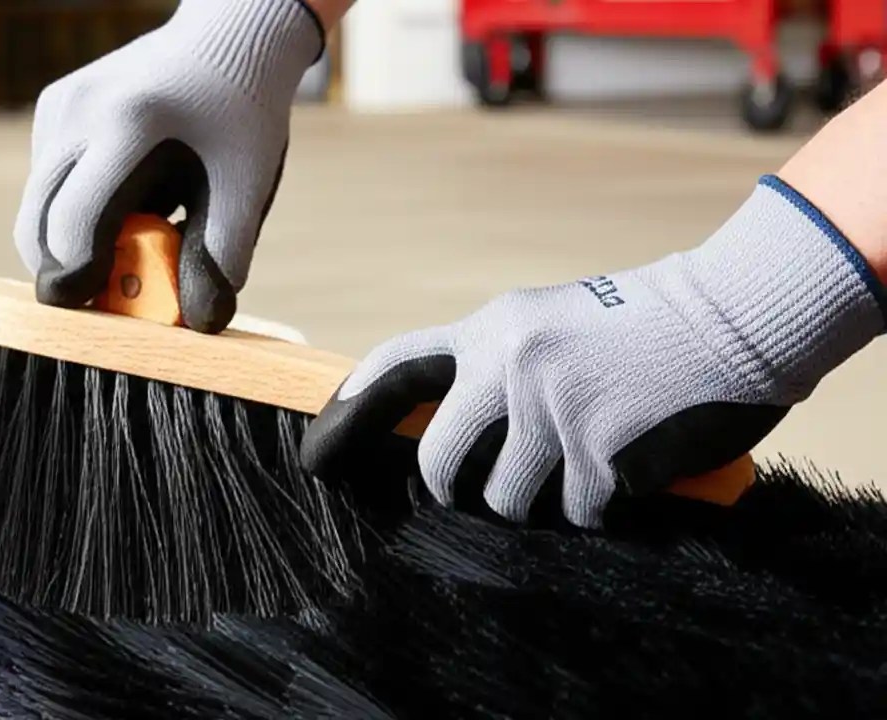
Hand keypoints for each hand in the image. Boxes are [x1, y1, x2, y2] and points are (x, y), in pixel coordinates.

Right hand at [12, 0, 323, 333]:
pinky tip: (124, 199)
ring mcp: (57, 105)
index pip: (74, 225)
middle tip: (112, 293)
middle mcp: (78, 110)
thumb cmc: (242, 115)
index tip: (100, 310)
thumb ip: (223, 254)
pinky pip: (44, 184)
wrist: (228, 40)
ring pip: (36, 208)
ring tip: (136, 233)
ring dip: (72, 242)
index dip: (79, 279)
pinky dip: (73, 211)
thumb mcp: (246, 185)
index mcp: (128, 124)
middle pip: (36, 224)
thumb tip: (201, 321)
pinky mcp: (51, 106)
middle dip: (67, 271)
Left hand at [302, 176, 885, 526]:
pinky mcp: (598, 453)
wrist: (736, 313)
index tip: (318, 453)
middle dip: (456, 490)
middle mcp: (509, 367)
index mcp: (493, 329)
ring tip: (587, 459)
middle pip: (438, 464)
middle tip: (489, 487)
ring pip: (507, 501)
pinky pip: (577, 513)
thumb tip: (452, 435)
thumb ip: (498, 368)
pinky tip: (629, 463)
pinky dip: (601, 505)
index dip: (348, 415)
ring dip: (542, 498)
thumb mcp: (552, 325)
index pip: (396, 368)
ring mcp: (551, 411)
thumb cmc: (645, 324)